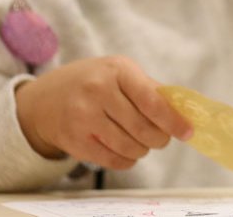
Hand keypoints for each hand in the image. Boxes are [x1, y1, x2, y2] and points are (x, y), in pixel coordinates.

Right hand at [14, 56, 193, 169]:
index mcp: (117, 71)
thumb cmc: (93, 82)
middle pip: (143, 129)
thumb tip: (182, 113)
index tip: (187, 132)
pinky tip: (127, 151)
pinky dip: (128, 159)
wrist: (45, 98)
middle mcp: (98, 92)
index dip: (173, 121)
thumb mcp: (120, 72)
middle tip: (161, 138)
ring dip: (143, 149)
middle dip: (160, 138)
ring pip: (130, 147)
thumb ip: (150, 89)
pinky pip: (113, 160)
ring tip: (142, 142)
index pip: (152, 102)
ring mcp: (84, 117)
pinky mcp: (75, 141)